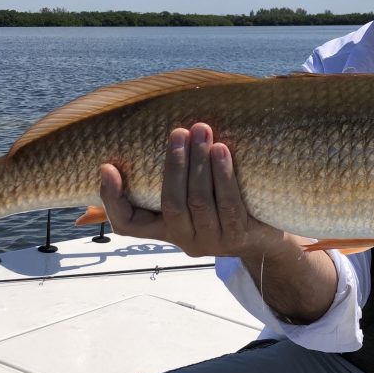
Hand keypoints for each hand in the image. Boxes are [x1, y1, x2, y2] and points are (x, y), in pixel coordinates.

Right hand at [99, 122, 290, 260]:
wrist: (266, 237)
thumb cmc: (222, 206)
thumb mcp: (191, 196)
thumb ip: (167, 178)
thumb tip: (133, 147)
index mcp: (164, 229)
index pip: (126, 223)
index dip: (112, 199)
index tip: (107, 167)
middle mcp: (185, 240)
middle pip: (171, 203)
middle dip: (174, 164)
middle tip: (178, 132)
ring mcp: (213, 241)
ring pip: (199, 201)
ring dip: (199, 163)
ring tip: (201, 131)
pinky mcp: (240, 237)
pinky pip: (229, 205)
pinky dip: (224, 176)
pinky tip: (222, 151)